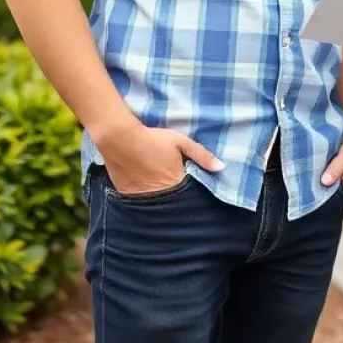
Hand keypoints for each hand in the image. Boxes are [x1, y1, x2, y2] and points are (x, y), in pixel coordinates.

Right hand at [97, 121, 223, 195]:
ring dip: (161, 198)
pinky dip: (146, 197)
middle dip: (177, 198)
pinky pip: (141, 202)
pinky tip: (147, 188)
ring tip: (162, 188)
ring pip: (156, 203)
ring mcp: (141, 197)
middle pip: (173, 201)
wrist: (121, 139)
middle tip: (177, 189)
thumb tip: (221, 168)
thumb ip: (202, 155)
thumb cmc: (154, 139)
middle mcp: (159, 195)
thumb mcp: (182, 142)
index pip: (189, 195)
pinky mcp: (127, 196)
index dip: (192, 192)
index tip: (195, 189)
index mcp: (175, 182)